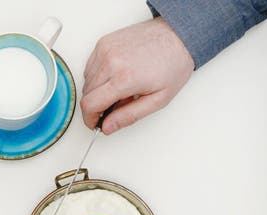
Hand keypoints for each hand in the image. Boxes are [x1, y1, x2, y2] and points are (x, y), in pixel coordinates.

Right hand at [82, 18, 193, 132]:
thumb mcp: (157, 100)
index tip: (96, 123)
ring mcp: (106, 49)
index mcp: (124, 78)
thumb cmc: (172, 64)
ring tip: (118, 90)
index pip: (89, 105)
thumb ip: (128, 116)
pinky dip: (97, 76)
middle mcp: (111, 61)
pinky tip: (114, 77)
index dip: (90, 119)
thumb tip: (107, 127)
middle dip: (96, 106)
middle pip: (86, 94)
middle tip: (114, 107)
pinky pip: (90, 67)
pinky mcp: (104, 42)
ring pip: (87, 81)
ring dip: (97, 91)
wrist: (179, 35)